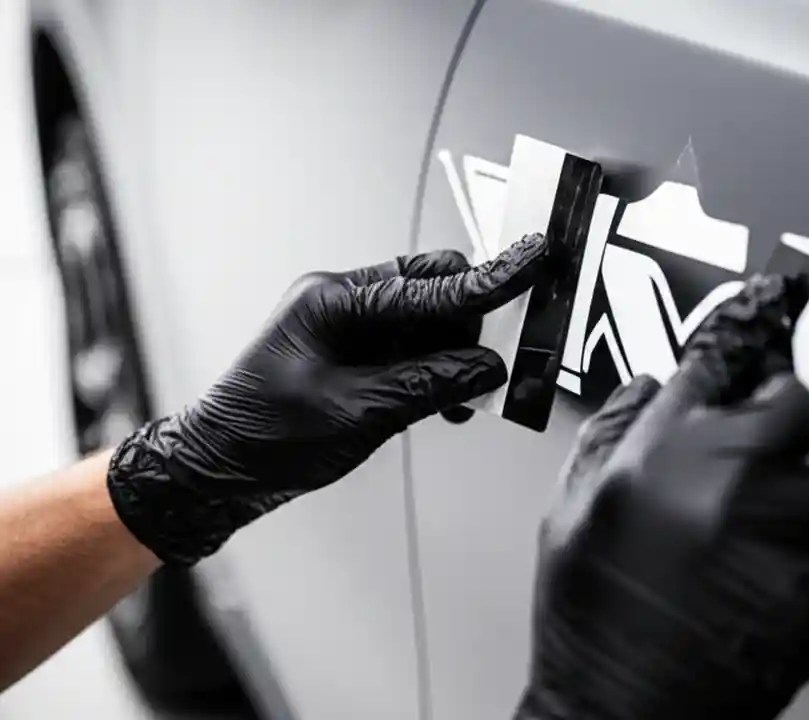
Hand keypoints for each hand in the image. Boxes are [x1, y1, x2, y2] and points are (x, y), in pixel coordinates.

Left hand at [108, 234, 547, 564]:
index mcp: (335, 301)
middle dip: (471, 321)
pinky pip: (413, 348)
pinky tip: (443, 404)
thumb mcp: (356, 413)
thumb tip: (488, 367)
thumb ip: (428, 384)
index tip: (535, 259)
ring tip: (461, 400)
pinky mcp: (353, 352)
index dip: (490, 278)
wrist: (214, 472)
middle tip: (498, 359)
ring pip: (429, 321)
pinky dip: (435, 372)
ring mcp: (347, 326)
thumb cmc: (264, 438)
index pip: (430, 286)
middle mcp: (342, 302)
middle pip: (434, 288)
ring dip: (454, 356)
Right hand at [517, 275, 808, 719]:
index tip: (748, 334)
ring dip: (806, 466)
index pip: (716, 362)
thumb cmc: (590, 623)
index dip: (734, 343)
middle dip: (780, 405)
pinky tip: (783, 545)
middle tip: (760, 427)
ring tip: (769, 496)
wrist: (626, 716)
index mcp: (663, 456)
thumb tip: (653, 386)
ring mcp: (786, 533)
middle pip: (794, 401)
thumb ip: (610, 433)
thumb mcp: (570, 513)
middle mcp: (734, 483)